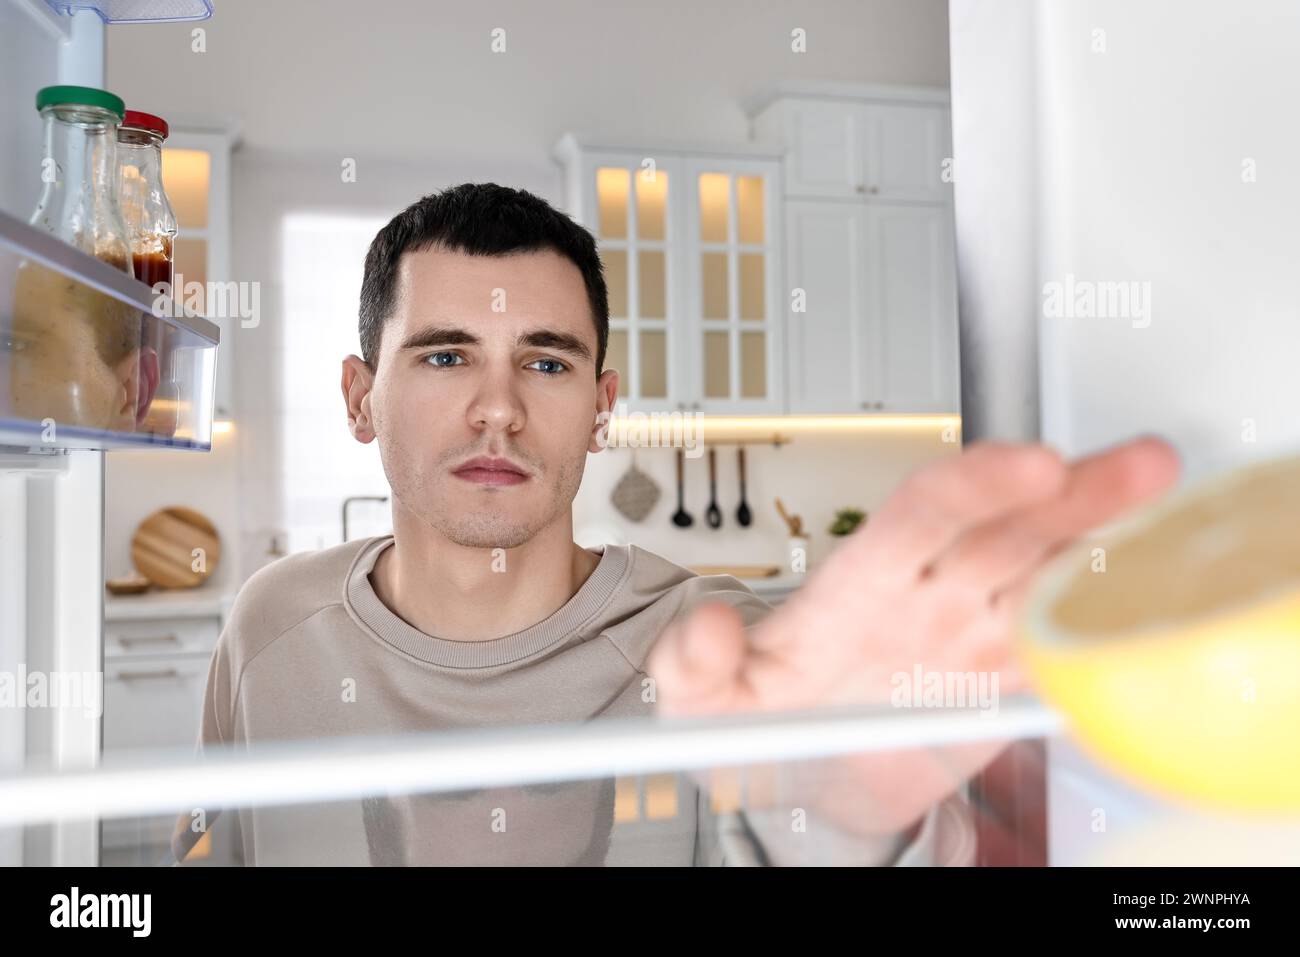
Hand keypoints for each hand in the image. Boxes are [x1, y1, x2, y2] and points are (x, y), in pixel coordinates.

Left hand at [648, 436, 1181, 839]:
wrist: (805, 778)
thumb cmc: (759, 723)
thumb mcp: (704, 702)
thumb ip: (695, 665)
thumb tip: (708, 626)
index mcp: (857, 591)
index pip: (917, 520)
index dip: (972, 487)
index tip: (1025, 464)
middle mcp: (924, 598)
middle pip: (1002, 530)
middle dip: (1071, 495)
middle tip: (1135, 465)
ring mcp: (970, 636)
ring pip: (1046, 575)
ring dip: (1104, 541)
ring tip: (1164, 503)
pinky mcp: (1002, 682)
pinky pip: (1063, 648)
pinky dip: (1107, 627)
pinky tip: (1152, 596)